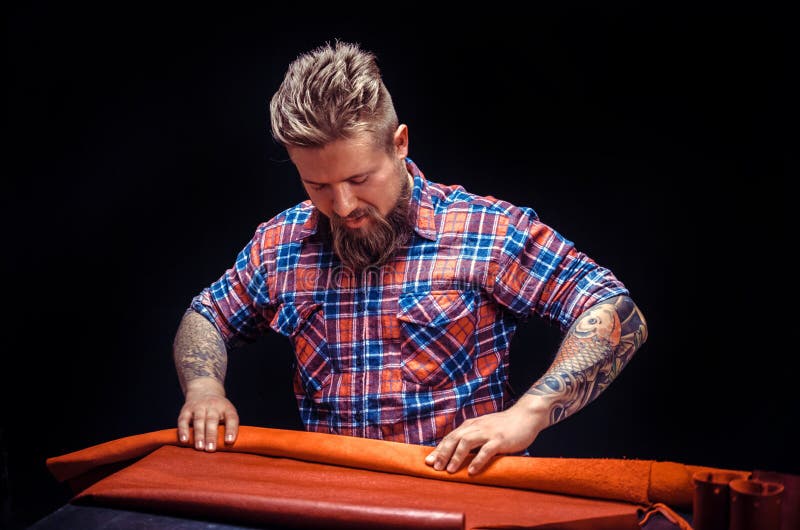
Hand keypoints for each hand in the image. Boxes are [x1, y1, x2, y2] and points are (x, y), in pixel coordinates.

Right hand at [176, 377, 238, 451]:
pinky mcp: (186, 409)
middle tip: (211, 449)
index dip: (231, 430)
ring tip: (200, 447)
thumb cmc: (219, 411)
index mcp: (226, 408)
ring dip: (199, 435)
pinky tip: (184, 441)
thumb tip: (227, 448)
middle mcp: (213, 405)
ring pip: (199, 420)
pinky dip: (183, 430)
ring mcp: (199, 406)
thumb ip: (228, 427)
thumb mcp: (227, 413)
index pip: (231, 418)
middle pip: (212, 420)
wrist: (204, 390)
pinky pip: (184, 420)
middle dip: (211, 435)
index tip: (229, 441)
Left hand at [424, 402, 543, 474]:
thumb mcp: (484, 428)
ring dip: (456, 456)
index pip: (450, 437)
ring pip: (467, 442)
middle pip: (454, 438)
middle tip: (435, 467)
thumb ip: (473, 437)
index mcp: (471, 425)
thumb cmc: (504, 426)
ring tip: (450, 470)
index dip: (439, 449)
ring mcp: (488, 432)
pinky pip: (486, 450)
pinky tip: (471, 471)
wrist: (525, 416)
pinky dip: (478, 461)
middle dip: (442, 453)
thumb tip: (459, 453)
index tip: (428, 461)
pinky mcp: (500, 439)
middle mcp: (476, 427)